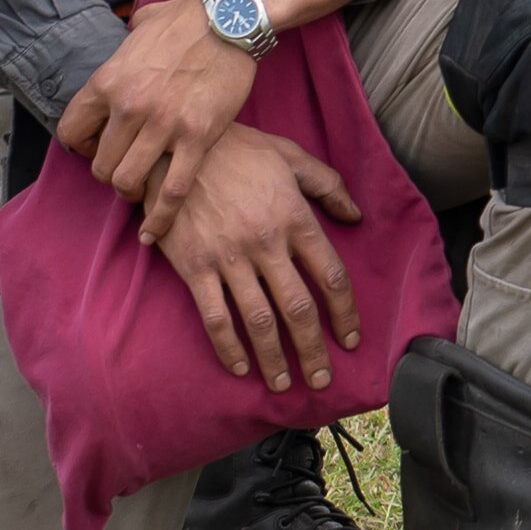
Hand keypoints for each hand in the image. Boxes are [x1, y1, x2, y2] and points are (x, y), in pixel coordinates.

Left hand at [56, 0, 262, 221]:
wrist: (232, 17)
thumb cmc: (186, 19)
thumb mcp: (140, 25)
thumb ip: (123, 41)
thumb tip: (124, 35)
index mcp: (108, 81)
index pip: (71, 132)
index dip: (80, 146)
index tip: (94, 147)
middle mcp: (130, 107)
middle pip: (100, 164)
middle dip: (108, 172)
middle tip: (123, 168)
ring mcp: (163, 125)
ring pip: (128, 181)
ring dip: (130, 191)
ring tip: (138, 189)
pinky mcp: (197, 138)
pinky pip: (171, 190)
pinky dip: (160, 217)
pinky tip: (153, 232)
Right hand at [151, 128, 364, 390]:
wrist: (175, 145)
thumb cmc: (236, 148)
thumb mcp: (289, 155)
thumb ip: (327, 184)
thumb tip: (355, 215)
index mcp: (294, 217)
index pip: (331, 275)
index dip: (345, 312)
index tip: (350, 339)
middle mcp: (266, 243)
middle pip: (298, 308)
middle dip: (312, 350)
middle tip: (321, 380)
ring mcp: (229, 258)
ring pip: (258, 320)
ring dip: (274, 358)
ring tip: (282, 384)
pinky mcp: (195, 267)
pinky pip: (215, 316)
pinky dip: (228, 347)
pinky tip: (240, 367)